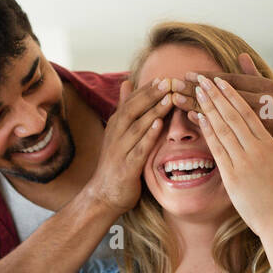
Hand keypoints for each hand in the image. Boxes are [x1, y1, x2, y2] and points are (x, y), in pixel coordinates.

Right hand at [83, 77, 173, 213]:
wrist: (103, 195)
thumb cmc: (115, 163)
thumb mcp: (117, 132)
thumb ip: (123, 108)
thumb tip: (126, 83)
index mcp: (115, 125)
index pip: (130, 102)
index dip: (146, 89)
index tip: (163, 77)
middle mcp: (116, 135)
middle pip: (132, 110)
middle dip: (151, 95)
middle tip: (168, 81)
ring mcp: (120, 151)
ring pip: (137, 127)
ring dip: (153, 111)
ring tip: (169, 98)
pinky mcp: (126, 168)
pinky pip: (139, 150)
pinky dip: (148, 137)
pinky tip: (158, 125)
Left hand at [174, 54, 272, 179]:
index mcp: (269, 144)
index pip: (248, 113)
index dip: (232, 95)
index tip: (220, 81)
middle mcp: (256, 149)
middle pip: (233, 116)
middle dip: (216, 96)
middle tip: (203, 80)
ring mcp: (243, 162)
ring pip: (223, 129)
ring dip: (209, 109)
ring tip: (197, 92)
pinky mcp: (232, 176)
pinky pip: (217, 150)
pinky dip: (208, 132)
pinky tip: (198, 118)